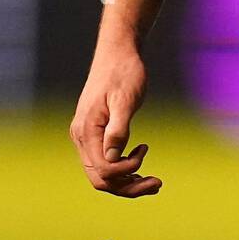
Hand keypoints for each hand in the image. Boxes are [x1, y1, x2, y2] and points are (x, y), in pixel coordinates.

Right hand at [69, 41, 162, 196]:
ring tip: (154, 182)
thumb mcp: (125, 99)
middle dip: (128, 187)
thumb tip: (114, 159)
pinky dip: (122, 170)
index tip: (145, 151)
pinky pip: (104, 162)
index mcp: (86, 130)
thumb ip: (118, 129)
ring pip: (102, 174)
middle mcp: (80, 137)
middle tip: (157, 184)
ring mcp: (85, 137)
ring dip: (127, 182)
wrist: (118, 52)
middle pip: (100, 179)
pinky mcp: (94, 134)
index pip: (103, 169)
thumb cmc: (124, 71)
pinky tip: (140, 165)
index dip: (126, 171)